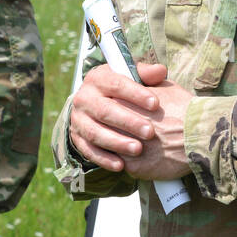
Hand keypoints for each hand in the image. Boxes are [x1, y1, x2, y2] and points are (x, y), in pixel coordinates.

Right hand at [69, 62, 190, 179]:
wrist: (93, 104)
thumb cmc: (120, 90)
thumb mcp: (131, 78)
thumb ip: (146, 75)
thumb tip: (160, 71)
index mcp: (97, 78)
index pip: (116, 84)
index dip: (136, 94)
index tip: (156, 104)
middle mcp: (84, 97)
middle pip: (105, 110)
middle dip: (128, 122)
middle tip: (150, 132)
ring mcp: (78, 119)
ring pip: (95, 132)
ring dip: (116, 142)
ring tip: (138, 150)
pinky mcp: (76, 137)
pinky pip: (88, 150)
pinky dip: (104, 159)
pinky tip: (121, 165)